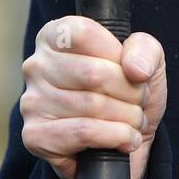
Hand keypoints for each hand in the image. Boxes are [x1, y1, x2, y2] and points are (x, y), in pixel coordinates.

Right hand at [20, 16, 167, 178]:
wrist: (123, 145)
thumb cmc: (128, 92)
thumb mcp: (146, 60)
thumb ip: (145, 49)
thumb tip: (135, 69)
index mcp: (55, 37)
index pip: (84, 33)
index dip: (116, 54)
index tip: (129, 70)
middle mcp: (36, 66)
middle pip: (94, 73)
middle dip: (131, 92)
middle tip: (139, 101)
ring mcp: (32, 102)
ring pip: (93, 105)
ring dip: (128, 117)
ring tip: (133, 121)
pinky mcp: (35, 137)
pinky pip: (84, 132)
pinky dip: (116, 137)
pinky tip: (126, 140)